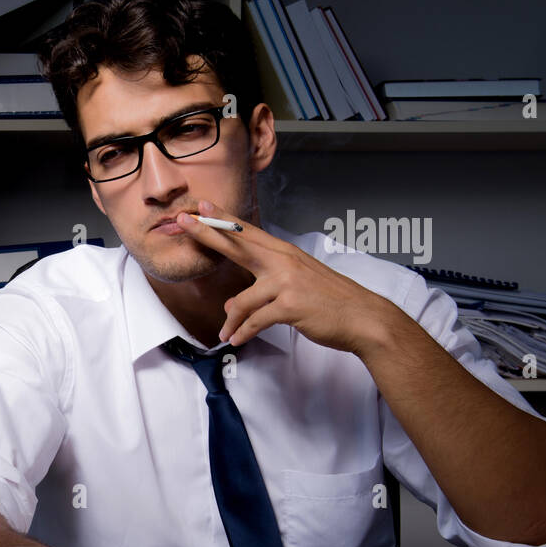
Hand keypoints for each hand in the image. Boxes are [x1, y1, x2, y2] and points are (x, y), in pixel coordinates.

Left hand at [176, 199, 400, 355]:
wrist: (364, 317)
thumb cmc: (331, 301)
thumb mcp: (295, 288)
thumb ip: (261, 292)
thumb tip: (232, 304)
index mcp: (285, 254)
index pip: (247, 233)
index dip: (222, 219)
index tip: (201, 206)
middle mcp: (284, 262)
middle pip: (238, 244)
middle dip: (207, 233)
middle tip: (181, 222)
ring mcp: (287, 283)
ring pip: (242, 301)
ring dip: (231, 321)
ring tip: (225, 334)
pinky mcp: (290, 306)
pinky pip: (255, 321)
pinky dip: (243, 333)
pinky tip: (237, 340)